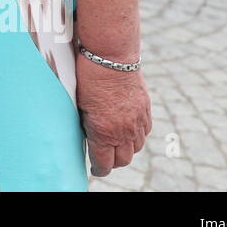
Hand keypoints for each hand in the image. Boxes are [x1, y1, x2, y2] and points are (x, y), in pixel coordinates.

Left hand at [76, 50, 150, 176]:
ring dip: (126, 149)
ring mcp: (137, 121)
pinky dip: (137, 134)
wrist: (110, 57)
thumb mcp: (81, 106)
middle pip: (123, 160)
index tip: (96, 169)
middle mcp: (124, 131)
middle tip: (105, 158)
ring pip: (136, 147)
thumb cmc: (88, 79)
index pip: (104, 163)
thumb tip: (90, 137)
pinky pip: (145, 132)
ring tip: (116, 144)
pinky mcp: (146, 110)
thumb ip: (88, 126)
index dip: (99, 169)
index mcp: (103, 132)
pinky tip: (128, 128)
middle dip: (112, 162)